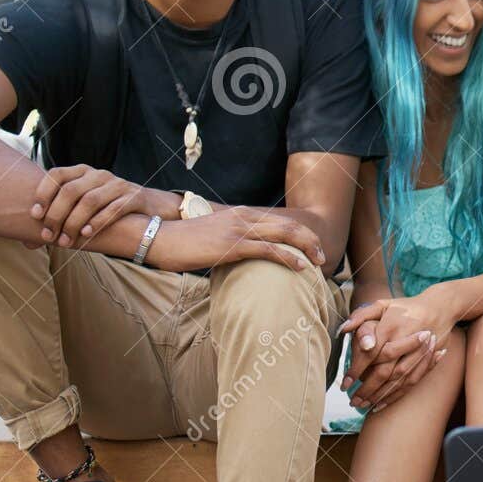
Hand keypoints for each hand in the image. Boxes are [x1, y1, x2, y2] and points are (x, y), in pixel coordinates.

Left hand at [32, 164, 178, 246]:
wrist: (151, 207)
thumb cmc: (108, 209)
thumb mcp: (84, 204)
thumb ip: (60, 216)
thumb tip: (27, 243)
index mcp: (83, 171)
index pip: (56, 174)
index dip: (43, 193)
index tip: (35, 215)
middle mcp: (100, 174)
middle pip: (70, 191)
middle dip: (56, 215)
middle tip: (48, 236)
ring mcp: (118, 185)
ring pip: (90, 201)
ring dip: (73, 223)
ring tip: (65, 242)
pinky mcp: (134, 198)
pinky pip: (113, 209)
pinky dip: (97, 223)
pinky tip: (86, 235)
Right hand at [145, 209, 325, 272]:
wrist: (159, 238)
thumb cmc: (183, 242)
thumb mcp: (214, 236)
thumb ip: (233, 240)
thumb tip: (245, 253)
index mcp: (240, 213)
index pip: (279, 220)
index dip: (300, 233)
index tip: (312, 247)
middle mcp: (243, 217)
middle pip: (288, 224)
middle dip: (310, 239)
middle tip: (323, 255)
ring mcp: (238, 230)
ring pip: (284, 234)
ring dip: (306, 248)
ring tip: (319, 262)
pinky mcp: (232, 246)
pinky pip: (268, 250)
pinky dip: (288, 258)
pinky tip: (300, 267)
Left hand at [339, 286, 462, 408]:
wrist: (440, 306)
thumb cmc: (405, 307)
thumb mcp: (383, 304)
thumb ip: (361, 315)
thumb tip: (343, 329)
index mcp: (391, 328)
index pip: (370, 354)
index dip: (357, 371)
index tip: (345, 384)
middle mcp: (405, 342)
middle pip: (385, 371)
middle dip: (368, 389)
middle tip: (353, 401)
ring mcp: (418, 353)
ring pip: (398, 380)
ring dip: (381, 396)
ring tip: (364, 407)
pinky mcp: (427, 361)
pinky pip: (411, 382)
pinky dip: (396, 395)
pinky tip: (382, 404)